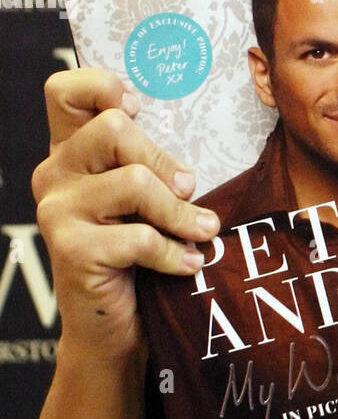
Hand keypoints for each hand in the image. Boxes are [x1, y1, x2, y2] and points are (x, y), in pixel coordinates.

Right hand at [31, 69, 219, 362]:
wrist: (112, 331)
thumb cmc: (138, 259)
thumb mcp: (146, 202)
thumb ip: (152, 165)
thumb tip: (196, 151)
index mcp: (70, 153)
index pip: (64, 90)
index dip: (102, 87)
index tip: (138, 111)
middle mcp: (54, 174)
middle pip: (114, 129)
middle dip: (165, 161)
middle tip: (191, 190)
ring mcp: (57, 211)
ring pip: (136, 182)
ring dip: (181, 213)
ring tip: (202, 233)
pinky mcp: (70, 248)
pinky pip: (140, 237)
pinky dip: (174, 253)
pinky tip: (188, 265)